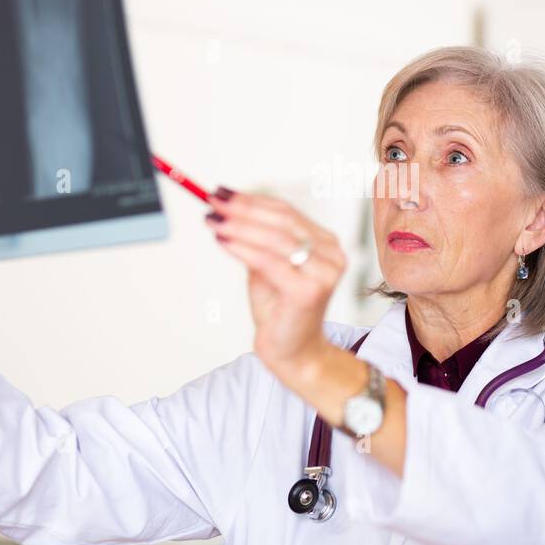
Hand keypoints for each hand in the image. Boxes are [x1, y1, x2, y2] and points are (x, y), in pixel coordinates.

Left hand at [206, 189, 346, 384]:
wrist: (293, 351)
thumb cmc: (280, 309)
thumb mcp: (267, 266)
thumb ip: (256, 240)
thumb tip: (225, 208)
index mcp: (326, 243)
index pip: (286, 212)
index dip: (253, 200)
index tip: (222, 193)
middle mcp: (331, 255)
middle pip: (282, 221)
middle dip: (243, 209)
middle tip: (213, 201)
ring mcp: (323, 273)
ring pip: (275, 239)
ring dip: (239, 226)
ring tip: (213, 220)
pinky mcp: (308, 291)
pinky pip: (268, 262)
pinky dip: (242, 248)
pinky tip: (222, 241)